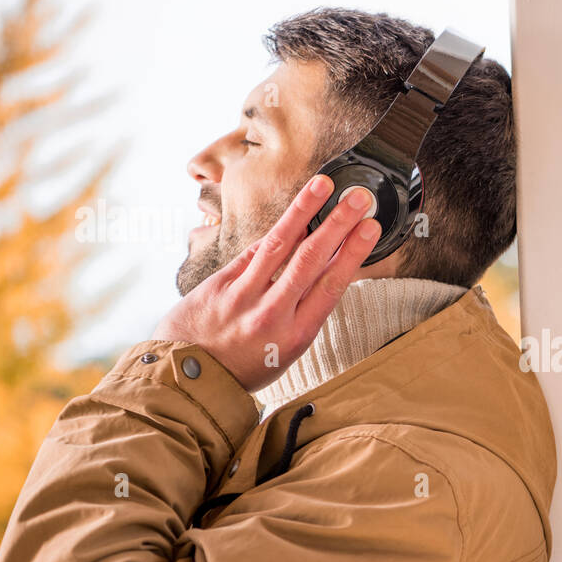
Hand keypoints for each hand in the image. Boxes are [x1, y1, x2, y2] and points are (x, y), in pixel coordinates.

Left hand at [153, 174, 379, 392]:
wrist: (190, 376)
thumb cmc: (246, 365)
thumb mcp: (288, 351)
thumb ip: (306, 311)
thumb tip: (329, 269)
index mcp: (295, 335)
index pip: (331, 286)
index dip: (353, 253)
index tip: (370, 228)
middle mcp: (271, 313)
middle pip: (310, 259)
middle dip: (337, 224)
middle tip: (357, 198)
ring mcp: (243, 295)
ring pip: (279, 244)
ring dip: (304, 210)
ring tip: (322, 185)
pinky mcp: (220, 282)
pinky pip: (254, 251)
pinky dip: (276, 233)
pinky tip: (294, 214)